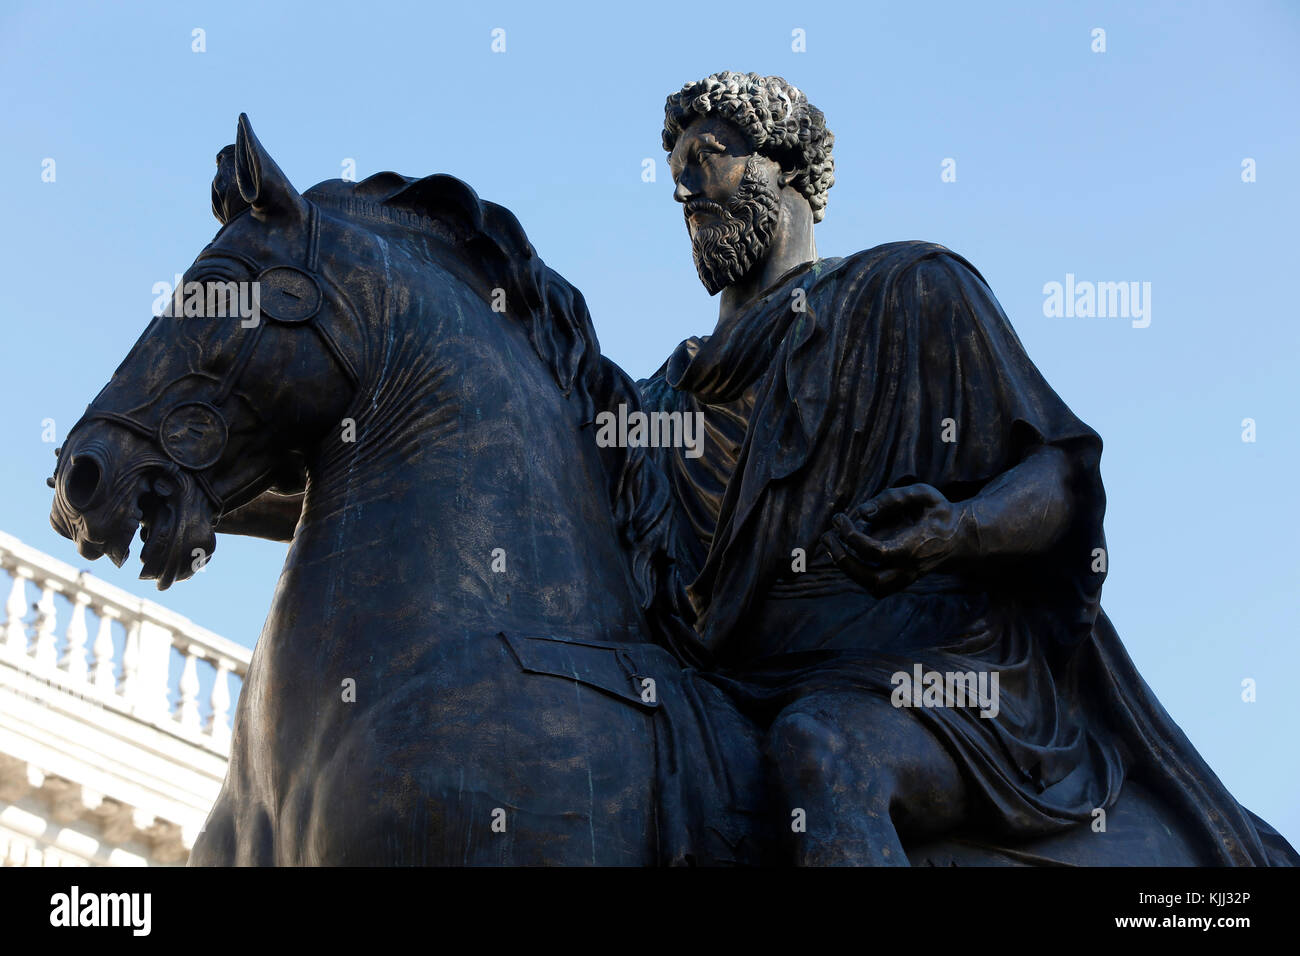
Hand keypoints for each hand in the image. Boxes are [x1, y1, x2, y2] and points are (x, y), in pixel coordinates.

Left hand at [819, 483, 968, 597]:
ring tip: (829, 541)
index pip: (877, 552)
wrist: (959, 539)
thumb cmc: (938, 513)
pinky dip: (853, 568)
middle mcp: (909, 569)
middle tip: (827, 537)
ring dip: (846, 568)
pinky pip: (872, 583)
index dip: (853, 538)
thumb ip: (894, 498)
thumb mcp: (924, 495)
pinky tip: (843, 546)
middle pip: (872, 581)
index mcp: (915, 547)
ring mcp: (904, 579)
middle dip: (844, 562)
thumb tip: (862, 513)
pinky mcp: (898, 580)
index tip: (840, 518)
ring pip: (872, 587)